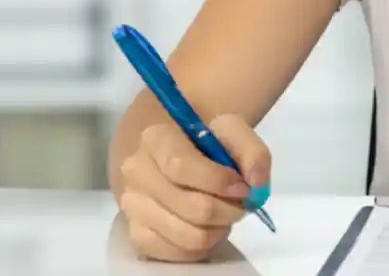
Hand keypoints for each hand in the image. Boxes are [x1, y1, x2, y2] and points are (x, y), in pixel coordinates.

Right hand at [118, 114, 271, 261]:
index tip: (243, 187)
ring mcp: (133, 206)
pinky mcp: (138, 235)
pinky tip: (208, 228)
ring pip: (189, 235)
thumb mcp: (235, 133)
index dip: (218, 181)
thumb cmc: (210, 143)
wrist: (186, 157)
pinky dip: (203, 246)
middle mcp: (136, 172)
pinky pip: (179, 254)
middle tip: (240, 203)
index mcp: (156, 139)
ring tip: (223, 214)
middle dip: (228, 209)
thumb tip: (255, 184)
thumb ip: (254, 153)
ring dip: (218, 229)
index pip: (181, 165)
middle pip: (192, 207)